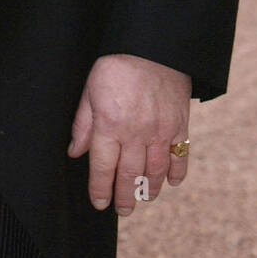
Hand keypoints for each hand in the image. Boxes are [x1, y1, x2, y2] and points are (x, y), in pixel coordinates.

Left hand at [67, 53, 190, 215]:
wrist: (153, 47)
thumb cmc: (117, 66)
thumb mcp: (90, 90)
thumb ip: (83, 124)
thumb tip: (75, 152)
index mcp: (110, 125)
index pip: (103, 167)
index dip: (100, 189)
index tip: (100, 203)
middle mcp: (136, 133)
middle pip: (129, 175)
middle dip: (125, 197)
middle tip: (123, 210)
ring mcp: (161, 131)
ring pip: (156, 171)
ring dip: (149, 189)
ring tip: (143, 198)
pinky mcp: (180, 126)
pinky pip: (180, 156)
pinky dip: (176, 172)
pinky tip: (171, 182)